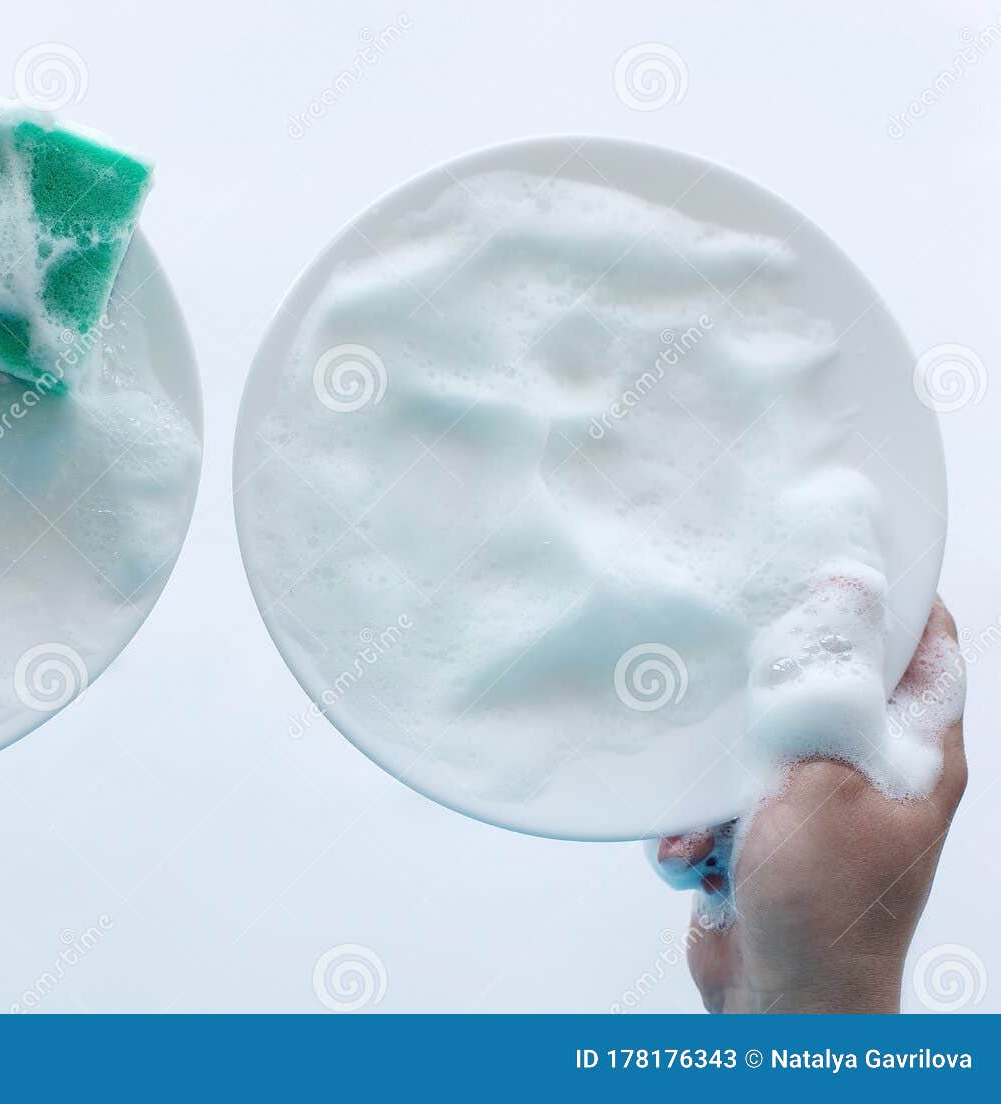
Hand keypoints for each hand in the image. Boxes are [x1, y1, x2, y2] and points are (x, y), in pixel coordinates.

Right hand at [655, 599, 966, 1012]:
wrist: (784, 1005)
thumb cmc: (826, 909)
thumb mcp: (825, 777)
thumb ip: (827, 684)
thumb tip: (844, 590)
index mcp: (919, 751)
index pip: (927, 645)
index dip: (891, 596)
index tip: (835, 554)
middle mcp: (876, 771)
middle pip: (828, 684)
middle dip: (768, 686)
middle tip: (734, 671)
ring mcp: (821, 806)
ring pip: (760, 741)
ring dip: (717, 775)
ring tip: (711, 812)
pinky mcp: (770, 836)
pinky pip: (723, 796)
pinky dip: (698, 822)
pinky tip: (694, 853)